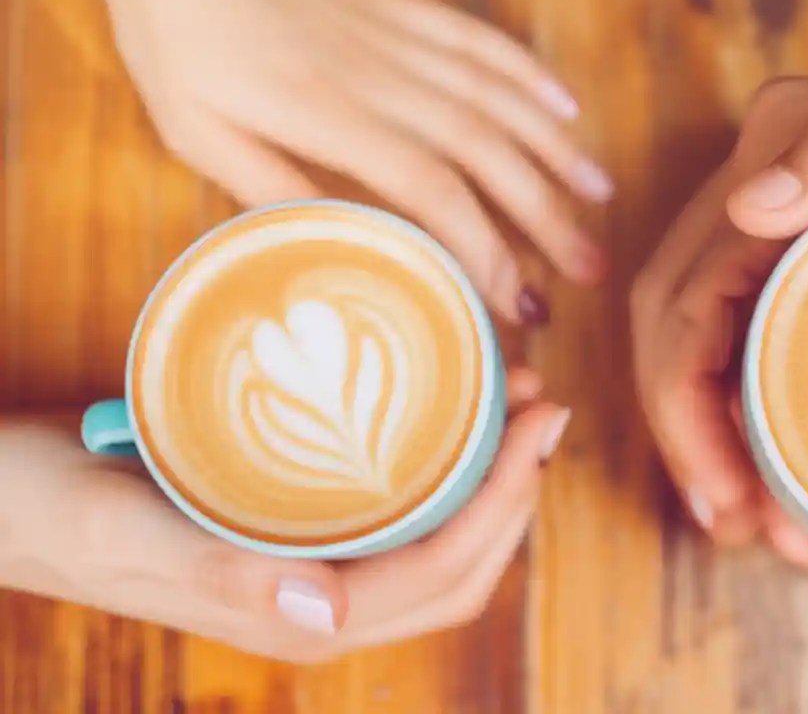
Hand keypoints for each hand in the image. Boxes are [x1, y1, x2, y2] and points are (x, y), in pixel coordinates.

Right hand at [0, 369, 568, 662]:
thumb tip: (320, 618)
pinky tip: (445, 410)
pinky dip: (438, 465)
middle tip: (543, 404)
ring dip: (487, 479)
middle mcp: (314, 603)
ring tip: (514, 399)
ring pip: (433, 541)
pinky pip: (392, 511)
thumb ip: (217, 573)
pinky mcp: (291, 529)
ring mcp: (307, 569)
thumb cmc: (49, 508)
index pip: (438, 577)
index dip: (504, 508)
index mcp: (292, 615)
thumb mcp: (123, 533)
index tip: (540, 427)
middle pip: (456, 568)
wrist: (3, 494)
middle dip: (515, 493)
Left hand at [104, 0, 611, 322]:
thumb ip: (272, 186)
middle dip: (547, 215)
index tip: (523, 303)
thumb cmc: (174, 38)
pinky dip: (528, 75)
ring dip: (556, 149)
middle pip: (486, 150)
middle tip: (590, 269)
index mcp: (329, 115)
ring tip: (600, 197)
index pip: (433, 191)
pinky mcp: (401, 4)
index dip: (487, 250)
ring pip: (497, 95)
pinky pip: (477, 41)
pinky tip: (566, 106)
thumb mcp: (195, 129)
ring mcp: (398, 34)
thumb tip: (344, 243)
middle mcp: (382, 76)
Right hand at [631, 77, 807, 567]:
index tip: (722, 493)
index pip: (685, 300)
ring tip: (758, 524)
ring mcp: (759, 233)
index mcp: (766, 157)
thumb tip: (746, 207)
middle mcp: (746, 193)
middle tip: (736, 522)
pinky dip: (744, 416)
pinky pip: (739, 347)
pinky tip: (771, 478)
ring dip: (712, 437)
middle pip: (674, 331)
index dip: (685, 405)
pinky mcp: (782, 267)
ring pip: (698, 347)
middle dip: (690, 434)